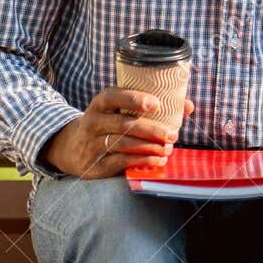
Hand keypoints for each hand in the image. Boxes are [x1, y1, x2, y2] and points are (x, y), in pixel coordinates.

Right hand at [42, 91, 192, 178]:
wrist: (74, 148)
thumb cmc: (110, 123)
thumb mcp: (121, 109)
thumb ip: (152, 105)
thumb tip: (188, 106)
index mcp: (100, 103)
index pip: (113, 97)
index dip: (134, 99)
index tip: (156, 104)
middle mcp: (93, 122)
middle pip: (123, 124)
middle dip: (151, 129)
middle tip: (173, 134)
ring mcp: (92, 144)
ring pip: (122, 144)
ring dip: (149, 147)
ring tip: (168, 148)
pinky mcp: (95, 165)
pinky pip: (119, 162)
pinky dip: (141, 161)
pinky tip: (157, 160)